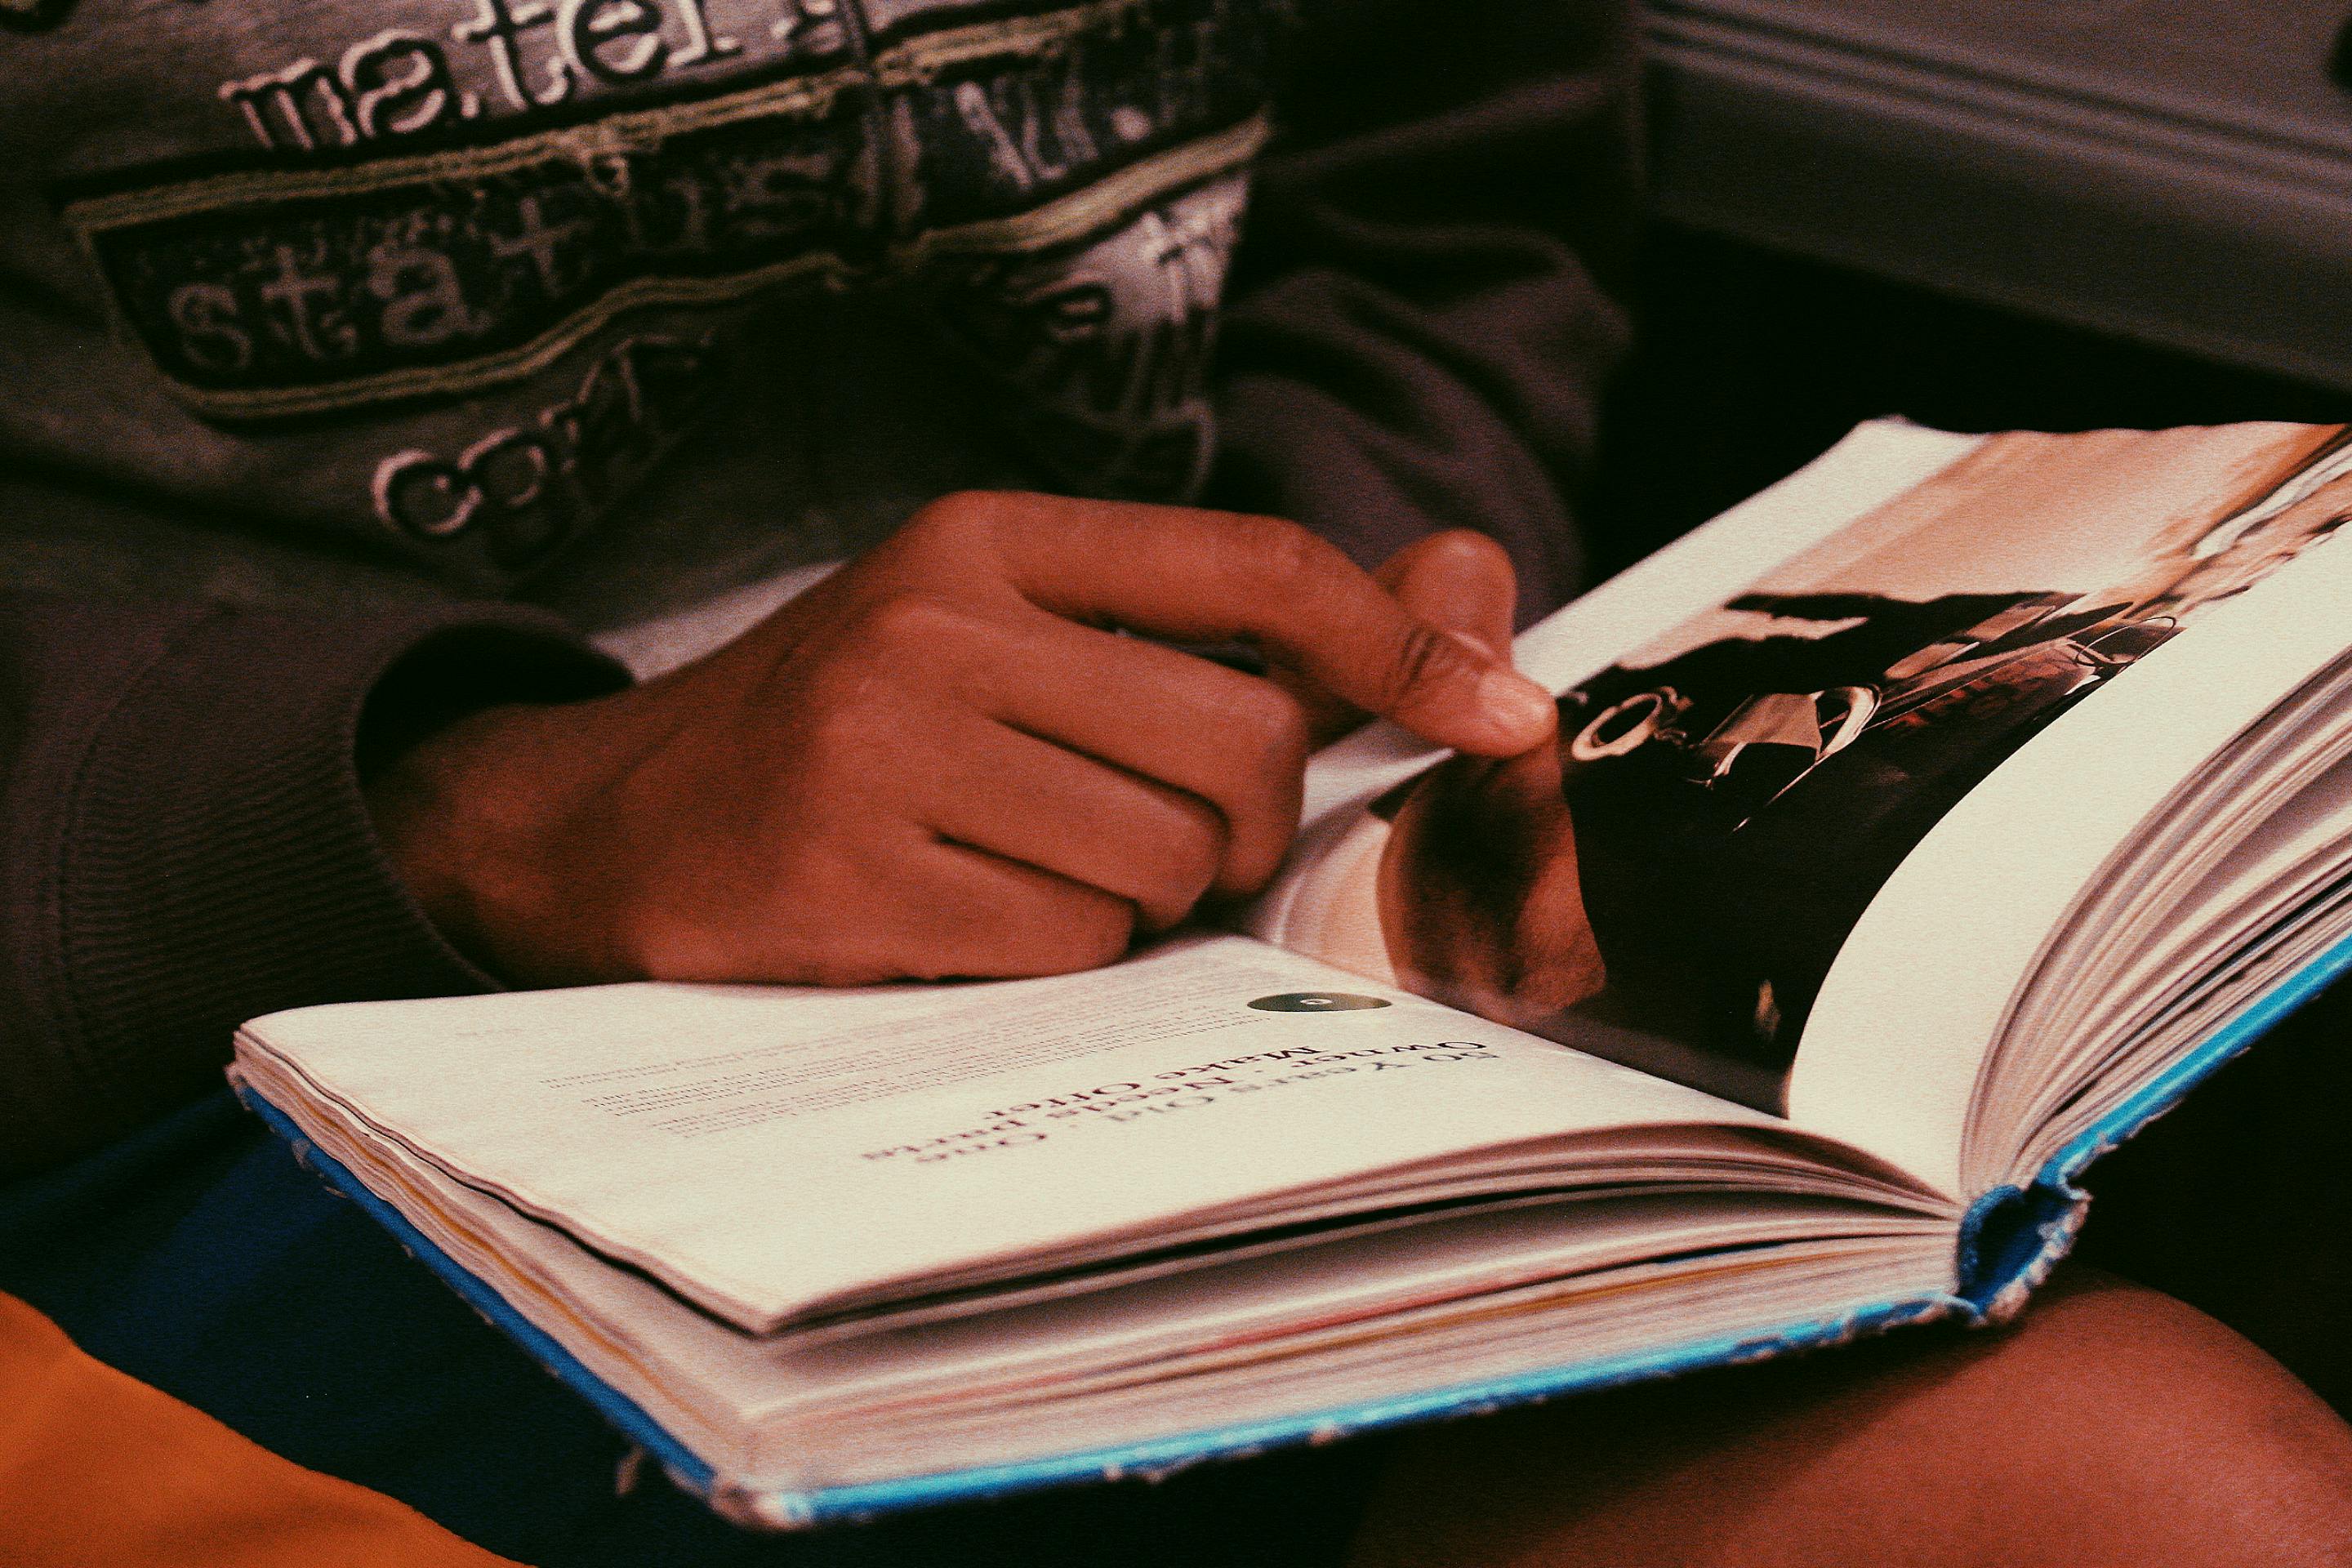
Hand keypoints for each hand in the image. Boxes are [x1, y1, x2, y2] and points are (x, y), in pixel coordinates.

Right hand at [366, 493, 1554, 987]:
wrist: (609, 817)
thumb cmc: (852, 721)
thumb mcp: (1008, 625)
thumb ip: (1218, 620)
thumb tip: (1465, 602)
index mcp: (992, 536)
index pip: (1254, 567)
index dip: (1398, 641)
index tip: (1503, 710)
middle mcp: (939, 622)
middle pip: (1242, 745)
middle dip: (1246, 821)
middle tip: (1164, 831)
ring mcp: (884, 750)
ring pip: (1164, 862)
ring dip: (1142, 895)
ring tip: (1028, 863)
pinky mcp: (852, 882)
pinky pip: (1068, 946)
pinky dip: (1055, 954)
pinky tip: (965, 916)